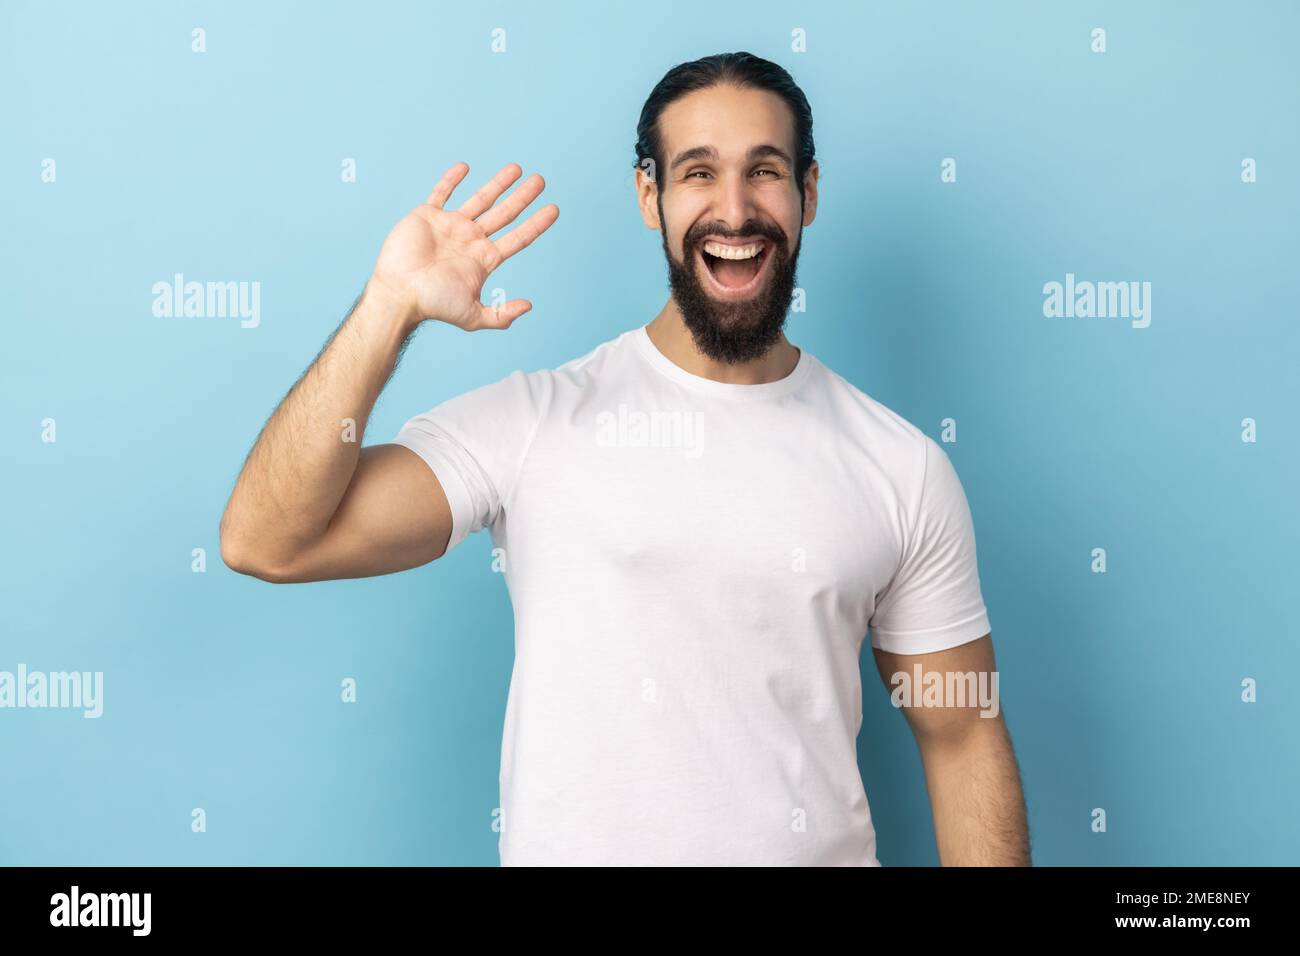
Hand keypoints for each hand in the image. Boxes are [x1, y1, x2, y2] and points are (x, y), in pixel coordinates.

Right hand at [369, 162, 559, 330]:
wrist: (398, 293)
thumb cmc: (433, 305)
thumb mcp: (473, 315)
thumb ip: (501, 314)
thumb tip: (528, 306)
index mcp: (484, 259)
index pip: (518, 238)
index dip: (537, 224)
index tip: (554, 209)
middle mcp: (471, 240)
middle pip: (505, 214)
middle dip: (523, 197)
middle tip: (540, 181)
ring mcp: (451, 226)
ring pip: (480, 199)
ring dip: (498, 183)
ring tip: (517, 168)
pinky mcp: (428, 216)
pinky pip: (442, 193)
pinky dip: (452, 180)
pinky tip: (465, 168)